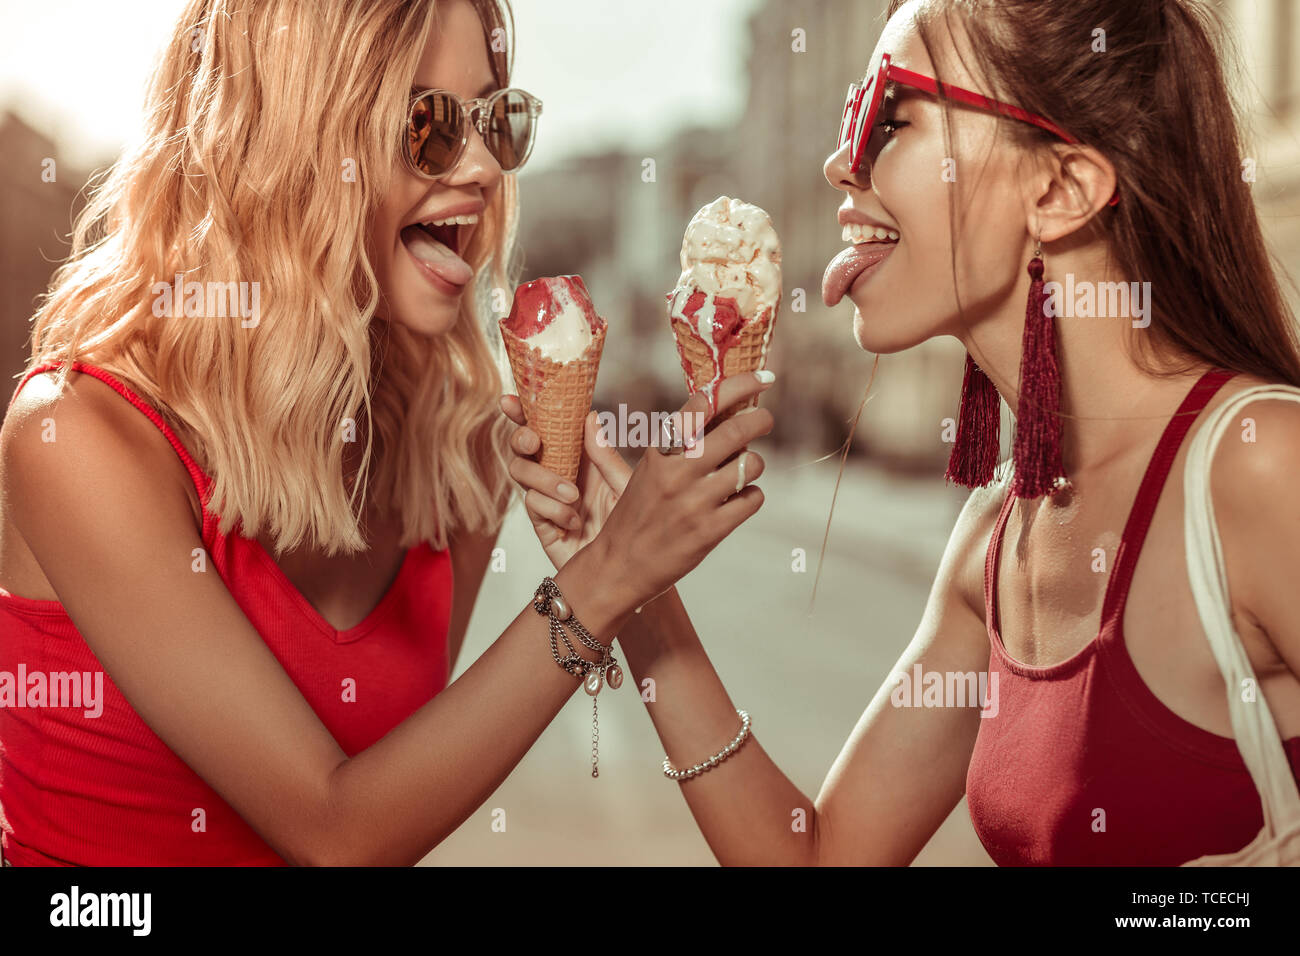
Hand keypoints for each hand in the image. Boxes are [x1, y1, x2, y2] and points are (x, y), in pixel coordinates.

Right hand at [500, 396, 630, 569]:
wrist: (629, 568)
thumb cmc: (634, 525)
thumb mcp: (625, 486)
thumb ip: (605, 456)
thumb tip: (590, 417)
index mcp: (580, 457)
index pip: (549, 428)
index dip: (526, 412)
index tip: (510, 400)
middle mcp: (559, 473)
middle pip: (523, 446)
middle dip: (521, 438)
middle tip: (535, 442)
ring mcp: (547, 498)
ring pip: (520, 472)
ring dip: (544, 479)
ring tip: (573, 496)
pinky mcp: (541, 524)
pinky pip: (532, 504)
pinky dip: (552, 509)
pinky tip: (573, 522)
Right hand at [589, 372, 774, 611]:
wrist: (619, 566)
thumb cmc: (635, 515)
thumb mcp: (645, 470)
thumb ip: (676, 440)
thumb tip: (708, 403)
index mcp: (660, 450)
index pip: (704, 404)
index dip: (739, 385)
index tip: (763, 378)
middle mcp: (677, 471)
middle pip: (737, 430)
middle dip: (760, 419)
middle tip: (765, 418)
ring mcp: (695, 502)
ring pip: (749, 464)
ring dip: (752, 465)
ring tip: (739, 473)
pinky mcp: (710, 530)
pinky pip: (752, 499)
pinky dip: (751, 497)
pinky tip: (737, 502)